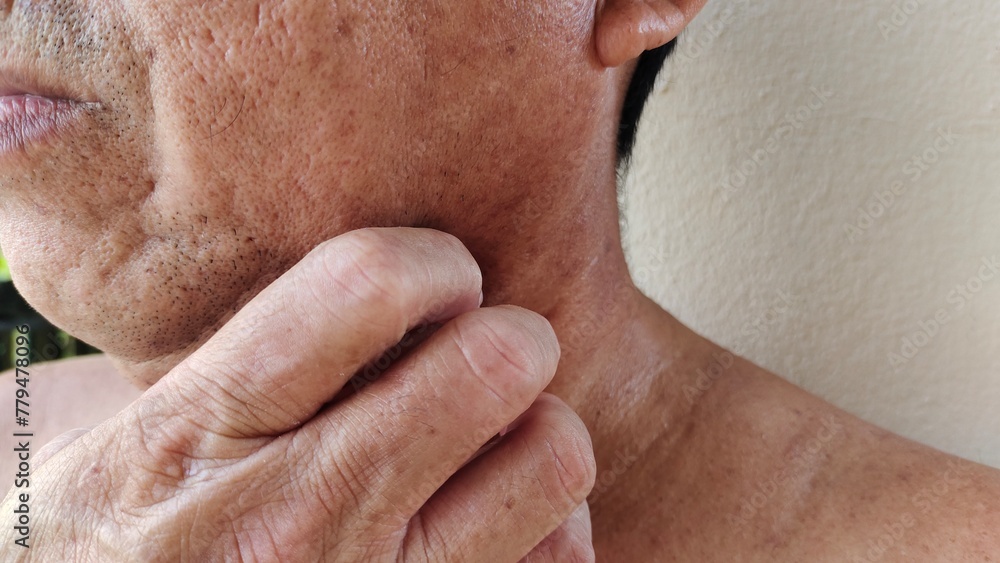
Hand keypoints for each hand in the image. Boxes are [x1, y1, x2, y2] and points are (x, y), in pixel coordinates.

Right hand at [1, 228, 595, 561]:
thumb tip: (378, 279)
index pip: (368, 287)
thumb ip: (236, 347)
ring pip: (554, 459)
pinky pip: (562, 553)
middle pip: (495, 366)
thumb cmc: (109, 532)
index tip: (437, 282)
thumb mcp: (121, 421)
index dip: (431, 263)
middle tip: (481, 349)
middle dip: (506, 336)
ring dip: (535, 430)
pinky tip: (493, 513)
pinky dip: (546, 522)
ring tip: (488, 436)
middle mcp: (290, 523)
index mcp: (200, 431)